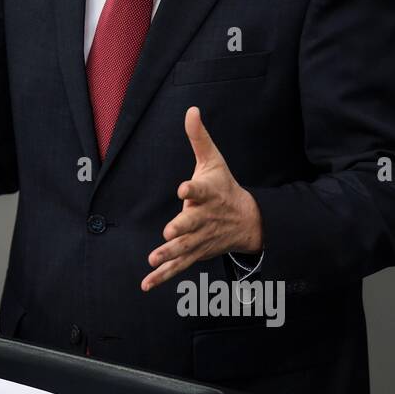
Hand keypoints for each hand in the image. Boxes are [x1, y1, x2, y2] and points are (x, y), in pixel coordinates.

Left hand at [142, 106, 262, 290]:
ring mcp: (200, 238)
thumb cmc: (224, 187)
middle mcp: (205, 217)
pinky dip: (162, 276)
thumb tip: (192, 109)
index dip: (192, 188)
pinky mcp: (195, 253)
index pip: (201, 189)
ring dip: (169, 255)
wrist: (248, 221)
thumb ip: (199, 138)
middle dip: (181, 228)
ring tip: (153, 259)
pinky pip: (178, 266)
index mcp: (209, 194)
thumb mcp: (214, 161)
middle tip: (169, 232)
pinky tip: (146, 284)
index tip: (183, 187)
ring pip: (184, 248)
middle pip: (192, 223)